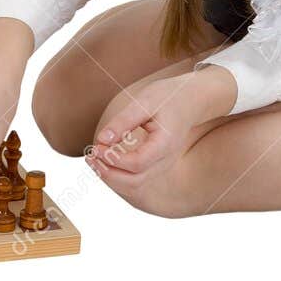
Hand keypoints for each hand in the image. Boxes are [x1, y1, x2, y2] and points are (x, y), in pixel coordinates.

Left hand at [85, 74, 204, 182]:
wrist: (191, 100)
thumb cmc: (168, 97)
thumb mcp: (144, 102)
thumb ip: (123, 121)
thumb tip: (101, 139)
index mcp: (165, 144)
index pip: (136, 164)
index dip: (113, 159)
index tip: (96, 146)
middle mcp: (166, 160)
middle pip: (135, 181)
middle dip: (108, 173)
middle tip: (89, 157)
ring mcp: (163, 165)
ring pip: (134, 184)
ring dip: (110, 176)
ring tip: (92, 158)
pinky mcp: (156, 164)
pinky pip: (136, 178)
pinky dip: (117, 174)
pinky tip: (104, 159)